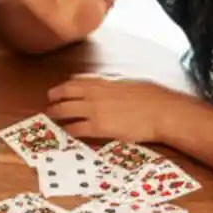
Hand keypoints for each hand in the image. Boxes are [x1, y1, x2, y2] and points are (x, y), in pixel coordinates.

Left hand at [46, 75, 188, 143]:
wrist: (162, 112)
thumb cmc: (152, 98)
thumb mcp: (129, 83)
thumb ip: (112, 83)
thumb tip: (103, 82)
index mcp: (105, 83)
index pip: (77, 81)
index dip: (64, 85)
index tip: (59, 89)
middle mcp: (95, 94)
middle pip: (65, 93)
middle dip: (54, 98)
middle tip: (49, 103)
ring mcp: (95, 110)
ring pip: (65, 110)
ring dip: (56, 113)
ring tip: (52, 117)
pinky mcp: (98, 127)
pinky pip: (76, 128)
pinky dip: (69, 129)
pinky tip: (68, 131)